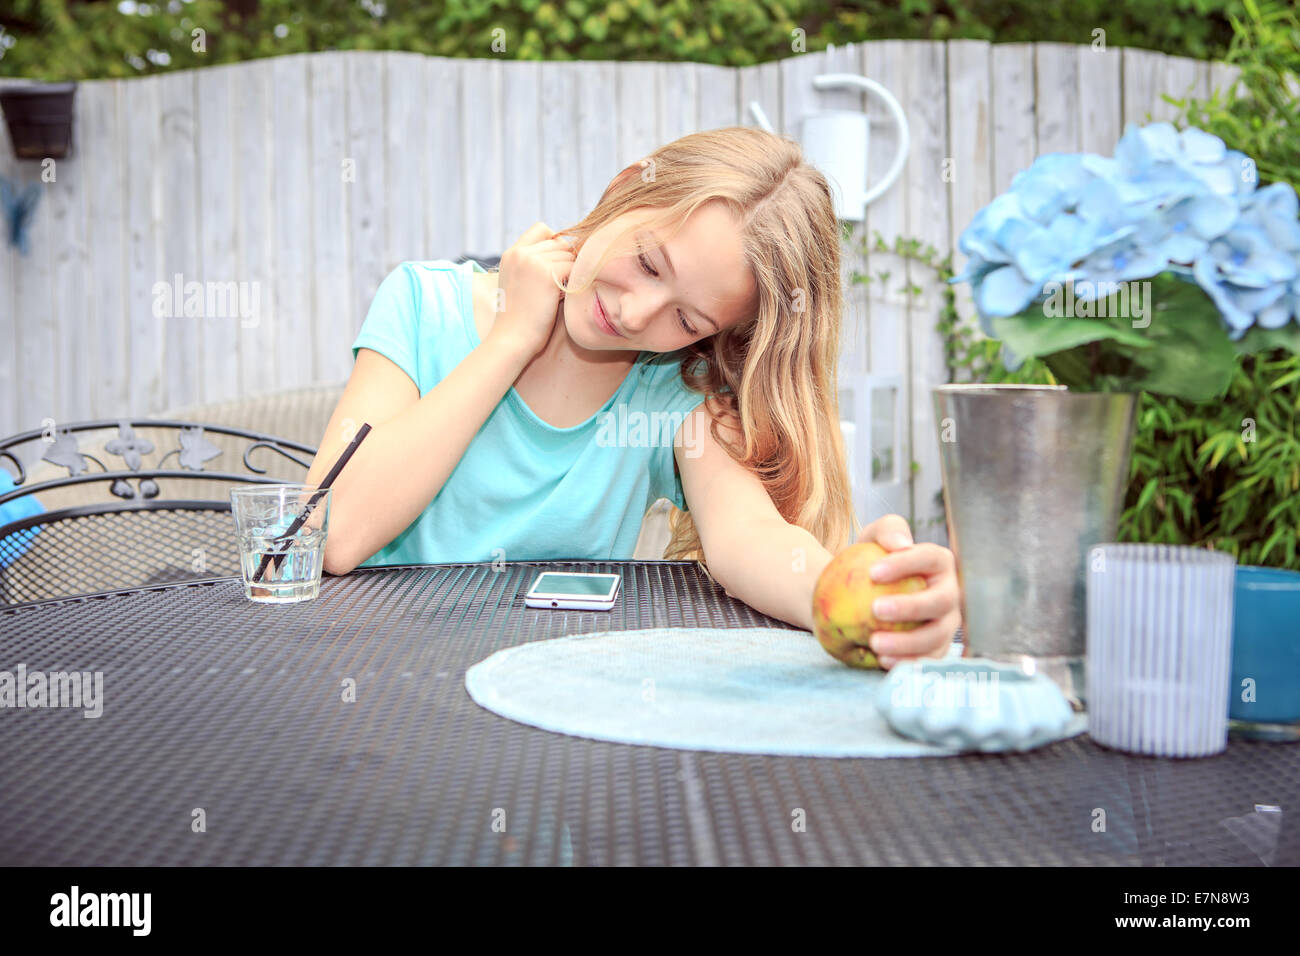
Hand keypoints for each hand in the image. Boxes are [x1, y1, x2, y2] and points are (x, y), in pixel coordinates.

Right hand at [485, 221, 576, 359]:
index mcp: (511, 253)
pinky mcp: (547, 274)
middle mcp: (520, 252)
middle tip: (560, 286)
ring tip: (559, 294)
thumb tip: (567, 249)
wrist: (511, 339)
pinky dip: (575, 282)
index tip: (557, 264)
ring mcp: (533, 261)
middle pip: (559, 242)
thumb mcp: (518, 283)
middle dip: (565, 262)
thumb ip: (533, 264)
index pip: (541, 228)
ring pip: (569, 255)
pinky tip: (565, 297)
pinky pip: (574, 269)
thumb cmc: (519, 319)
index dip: (555, 243)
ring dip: (571, 273)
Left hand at [855, 514, 960, 668]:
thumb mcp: (874, 537)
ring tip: (874, 642)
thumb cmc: (871, 561)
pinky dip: (907, 662)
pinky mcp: (938, 649)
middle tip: (875, 609)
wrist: (864, 595)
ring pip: (937, 635)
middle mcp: (951, 593)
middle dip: (911, 607)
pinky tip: (881, 662)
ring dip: (908, 642)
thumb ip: (888, 530)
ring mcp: (947, 623)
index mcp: (940, 562)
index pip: (929, 558)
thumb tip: (900, 545)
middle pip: (940, 601)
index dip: (905, 564)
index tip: (873, 572)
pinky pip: (928, 660)